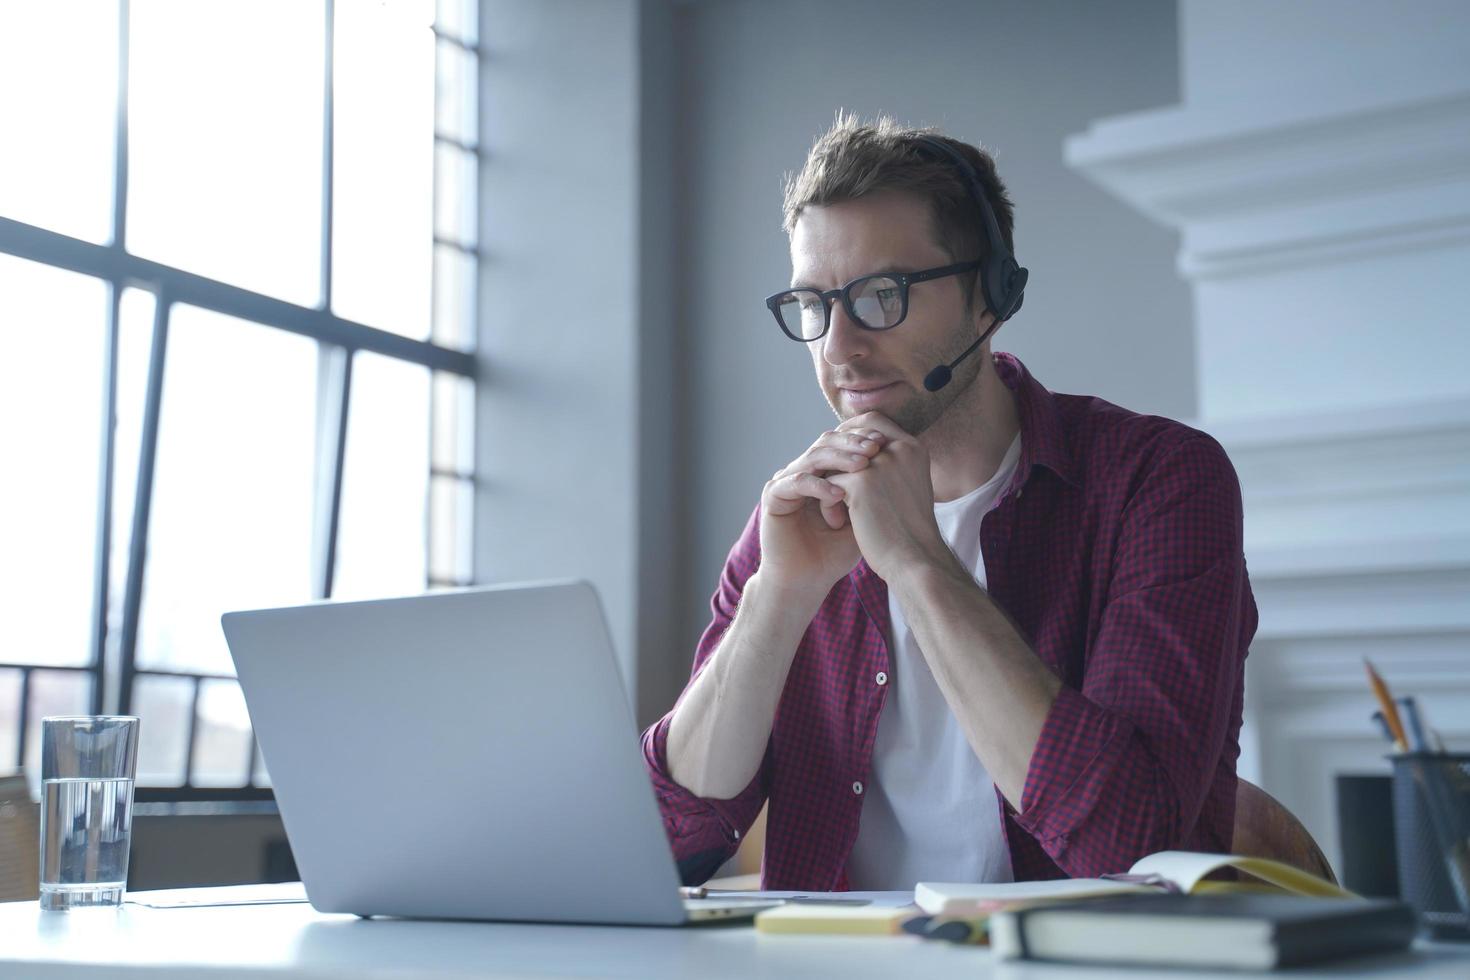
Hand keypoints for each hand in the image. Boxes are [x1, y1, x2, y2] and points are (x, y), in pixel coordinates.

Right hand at [759, 426, 889, 595]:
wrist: (809, 580)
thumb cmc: (836, 551)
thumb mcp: (862, 515)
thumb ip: (873, 488)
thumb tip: (903, 460)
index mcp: (822, 472)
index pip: (842, 443)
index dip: (862, 439)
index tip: (888, 442)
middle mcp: (802, 471)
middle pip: (826, 442)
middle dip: (852, 443)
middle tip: (875, 447)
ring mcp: (785, 481)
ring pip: (812, 457)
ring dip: (839, 459)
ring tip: (863, 465)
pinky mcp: (773, 497)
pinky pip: (796, 482)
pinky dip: (818, 485)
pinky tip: (840, 493)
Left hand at [827, 413, 952, 582]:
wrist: (916, 561)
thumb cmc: (911, 533)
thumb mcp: (909, 488)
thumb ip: (893, 466)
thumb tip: (864, 454)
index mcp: (913, 448)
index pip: (874, 422)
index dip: (851, 432)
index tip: (839, 452)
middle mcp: (899, 449)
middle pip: (851, 436)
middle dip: (835, 455)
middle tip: (824, 475)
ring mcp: (880, 463)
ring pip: (836, 462)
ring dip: (831, 483)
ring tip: (835, 507)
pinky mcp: (861, 482)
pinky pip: (829, 483)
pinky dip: (828, 503)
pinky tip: (837, 523)